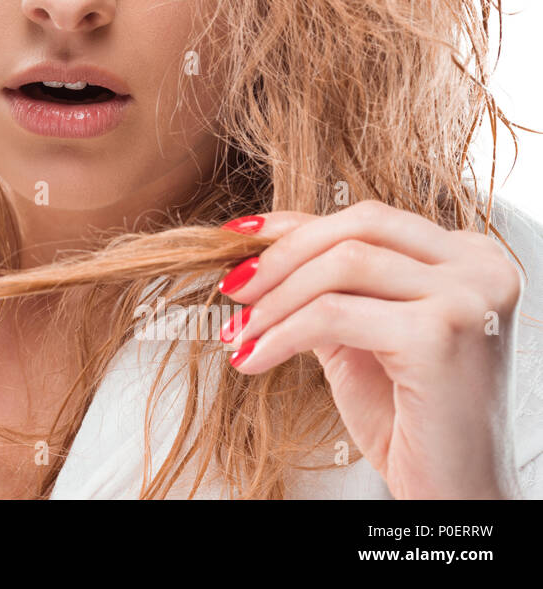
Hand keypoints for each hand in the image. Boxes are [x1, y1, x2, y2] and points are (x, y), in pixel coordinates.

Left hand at [219, 199, 523, 498]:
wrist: (454, 493)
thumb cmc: (410, 417)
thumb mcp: (363, 332)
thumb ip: (331, 285)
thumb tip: (259, 244)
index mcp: (471, 256)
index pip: (368, 221)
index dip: (295, 227)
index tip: (238, 238)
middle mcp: (481, 267)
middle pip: (356, 230)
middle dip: (281, 257)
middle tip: (232, 290)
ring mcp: (467, 297)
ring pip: (341, 266)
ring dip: (274, 300)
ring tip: (239, 334)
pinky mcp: (439, 335)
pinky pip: (333, 315)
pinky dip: (281, 334)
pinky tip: (252, 359)